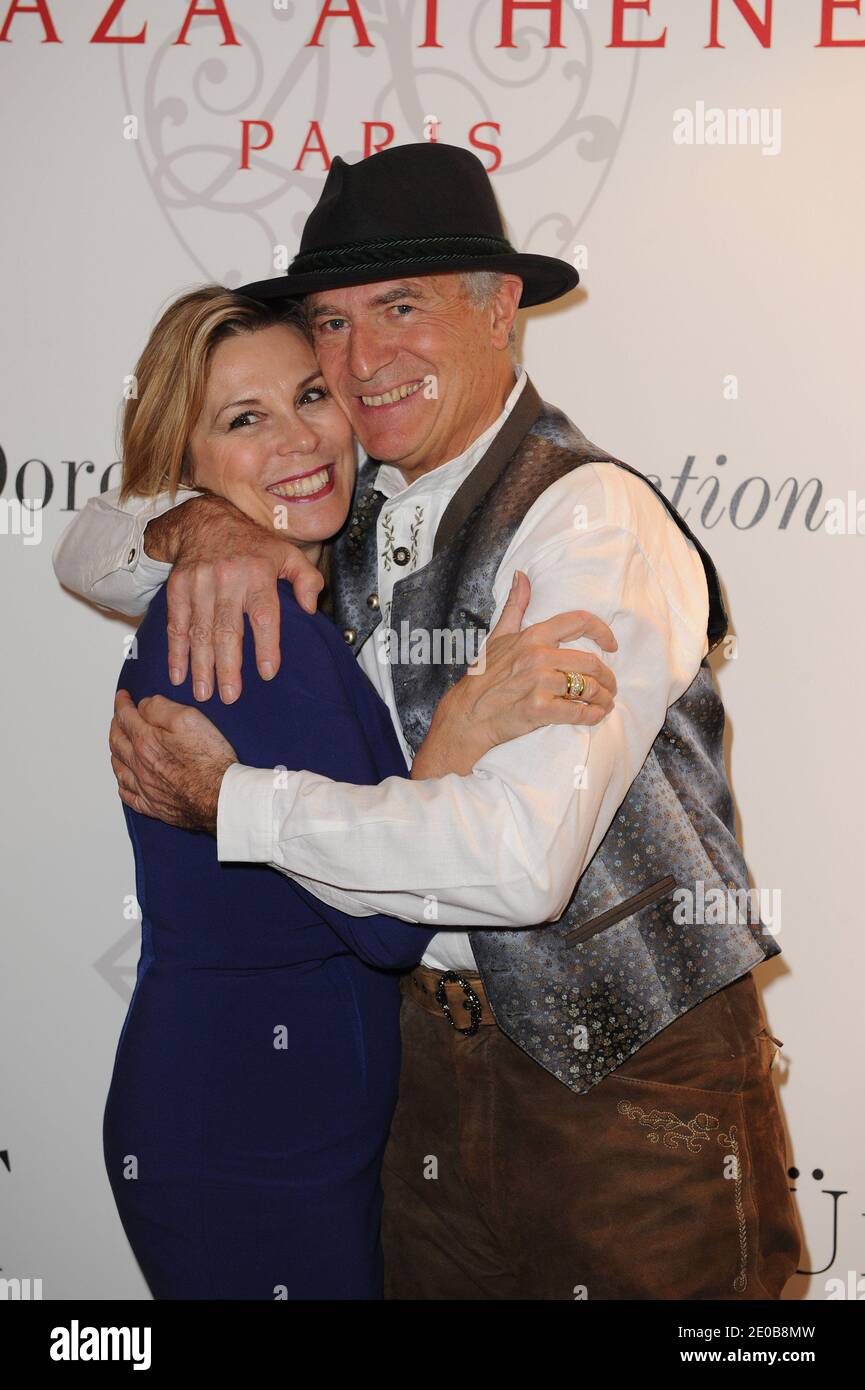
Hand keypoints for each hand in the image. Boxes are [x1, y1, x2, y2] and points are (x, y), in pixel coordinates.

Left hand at [109, 690, 237, 832]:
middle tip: (119, 717)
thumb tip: (144, 705)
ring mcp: (144, 787)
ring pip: (119, 767)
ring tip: (119, 744)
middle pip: (116, 741)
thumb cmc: (209, 760)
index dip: (122, 703)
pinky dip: (122, 784)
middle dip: (116, 725)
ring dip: (116, 752)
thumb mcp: (188, 718)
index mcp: (145, 741)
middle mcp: (139, 765)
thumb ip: (160, 707)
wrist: (220, 796)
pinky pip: (127, 795)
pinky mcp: (153, 805)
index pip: (125, 716)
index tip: (123, 697)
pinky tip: (125, 781)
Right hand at [147, 494, 323, 703]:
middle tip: (231, 696)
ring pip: (200, 631)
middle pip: (227, 629)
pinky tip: (178, 674)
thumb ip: (306, 579)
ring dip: (201, 665)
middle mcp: (227, 578)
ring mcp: (199, 583)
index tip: (268, 673)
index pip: (264, 615)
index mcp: (258, 573)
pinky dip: (176, 652)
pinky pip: (177, 624)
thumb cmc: (253, 545)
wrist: (207, 520)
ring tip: (205, 693)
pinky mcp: (178, 587)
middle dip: (228, 666)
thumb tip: (311, 607)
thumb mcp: (288, 553)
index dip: (266, 646)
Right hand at [412, 571, 617, 777]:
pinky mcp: (540, 709)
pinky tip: (595, 716)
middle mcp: (539, 656)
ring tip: (605, 703)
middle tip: (610, 686)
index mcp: (533, 636)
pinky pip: (578, 712)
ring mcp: (540, 683)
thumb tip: (521, 575)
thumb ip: (515, 606)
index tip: (612, 645)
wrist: (468, 714)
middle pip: (590, 662)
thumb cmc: (485, 676)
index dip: (603, 632)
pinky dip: (592, 716)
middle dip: (607, 677)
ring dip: (603, 698)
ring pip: (588, 688)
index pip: (579, 622)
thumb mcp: (498, 636)